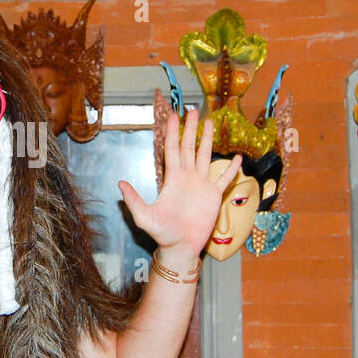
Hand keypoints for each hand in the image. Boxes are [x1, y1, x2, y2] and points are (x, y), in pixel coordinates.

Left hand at [119, 106, 241, 267]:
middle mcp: (187, 177)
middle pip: (188, 147)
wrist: (180, 247)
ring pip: (205, 156)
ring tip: (210, 122)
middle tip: (193, 110)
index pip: (172, 150)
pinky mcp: (214, 196)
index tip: (174, 116)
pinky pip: (224, 179)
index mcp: (172, 178)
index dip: (172, 133)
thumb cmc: (162, 233)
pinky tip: (237, 158)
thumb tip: (120, 183)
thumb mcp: (144, 216)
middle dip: (190, 129)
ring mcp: (201, 185)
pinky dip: (231, 169)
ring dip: (208, 140)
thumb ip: (134, 199)